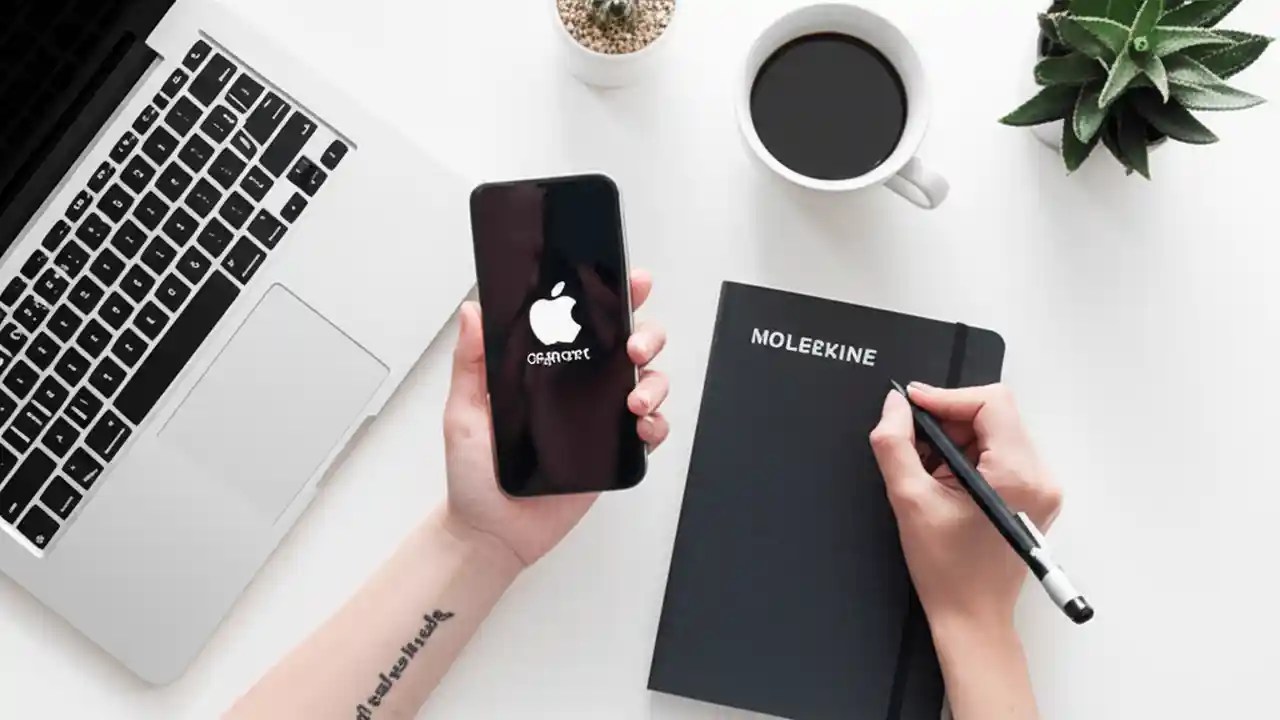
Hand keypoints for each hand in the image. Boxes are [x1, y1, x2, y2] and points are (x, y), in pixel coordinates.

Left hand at [442, 270, 669, 566]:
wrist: (491, 531)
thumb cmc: (475, 474)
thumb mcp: (464, 410)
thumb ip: (470, 361)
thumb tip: (472, 311)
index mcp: (549, 368)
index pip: (587, 321)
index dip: (615, 297)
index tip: (631, 282)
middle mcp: (580, 387)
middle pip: (631, 345)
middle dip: (646, 334)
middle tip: (633, 346)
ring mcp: (599, 419)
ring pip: (649, 383)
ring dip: (654, 382)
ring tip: (635, 401)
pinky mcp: (613, 453)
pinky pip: (651, 432)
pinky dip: (657, 425)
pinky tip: (642, 428)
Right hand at [869, 383, 1061, 630]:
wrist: (972, 616)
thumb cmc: (946, 569)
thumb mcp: (909, 500)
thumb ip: (895, 444)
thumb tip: (894, 405)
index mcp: (1017, 474)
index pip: (991, 402)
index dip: (946, 397)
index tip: (910, 405)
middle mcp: (1040, 476)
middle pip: (994, 415)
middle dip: (949, 421)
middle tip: (915, 443)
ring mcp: (1041, 486)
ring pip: (995, 432)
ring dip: (957, 439)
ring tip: (928, 468)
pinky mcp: (1034, 495)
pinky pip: (1000, 454)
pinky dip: (969, 455)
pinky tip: (945, 480)